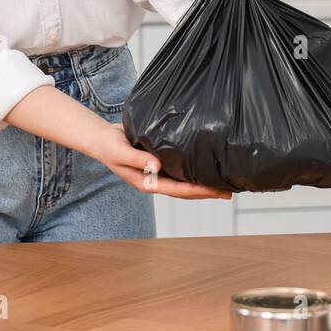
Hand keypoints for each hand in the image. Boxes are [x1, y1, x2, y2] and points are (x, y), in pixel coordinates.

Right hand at [88, 122, 231, 200]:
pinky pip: (180, 170)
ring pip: (184, 182)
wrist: (102, 139)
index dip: (196, 191)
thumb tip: (157, 166)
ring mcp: (158, 173)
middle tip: (228, 192)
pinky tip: (205, 168)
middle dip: (206, 192)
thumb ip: (137, 159)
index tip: (214, 191)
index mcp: (147, 182)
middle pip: (185, 190)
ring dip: (202, 184)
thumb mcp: (120, 151)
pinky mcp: (159, 162)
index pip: (177, 189)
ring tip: (222, 183)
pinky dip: (194, 171)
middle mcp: (155, 180)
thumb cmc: (109, 146)